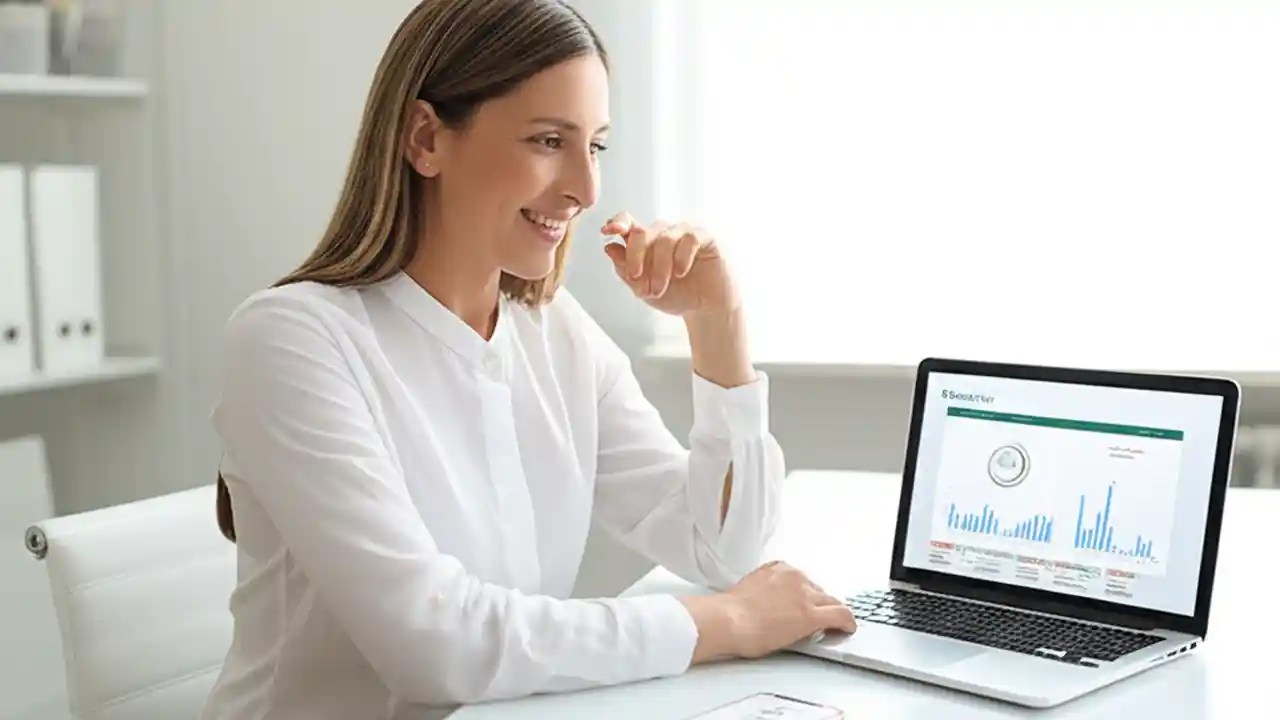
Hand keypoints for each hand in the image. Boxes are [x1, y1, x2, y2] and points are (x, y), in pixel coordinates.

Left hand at [601, 212, 739, 316]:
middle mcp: (663, 233)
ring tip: (659, 289)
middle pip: (641, 232)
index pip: (628, 222)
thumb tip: (609, 247)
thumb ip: (626, 270)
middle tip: (638, 282)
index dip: (617, 222)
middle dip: (636, 258)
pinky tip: (680, 273)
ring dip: (659, 267)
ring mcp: (684, 233)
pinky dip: (681, 257)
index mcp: (646, 243)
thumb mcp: (644, 289)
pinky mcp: (705, 237)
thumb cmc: (676, 296)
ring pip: (664, 238)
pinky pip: (690, 238)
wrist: (706, 310)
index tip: (607, 231)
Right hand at [680, 561, 855, 662]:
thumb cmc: (728, 611)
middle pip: (818, 591)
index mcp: (778, 569)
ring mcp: (805, 595)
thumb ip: (767, 592)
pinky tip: (847, 629)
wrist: (726, 620)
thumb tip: (773, 606)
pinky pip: (841, 615)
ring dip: (831, 614)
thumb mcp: (749, 590)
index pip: (801, 581)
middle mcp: (795, 576)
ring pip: (831, 602)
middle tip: (815, 621)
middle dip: (818, 605)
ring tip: (832, 627)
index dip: (805, 597)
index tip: (803, 605)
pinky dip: (846, 622)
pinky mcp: (811, 615)